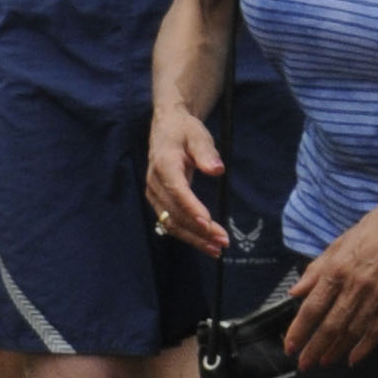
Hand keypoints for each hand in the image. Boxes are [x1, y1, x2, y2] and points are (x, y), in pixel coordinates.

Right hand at [146, 104, 227, 255]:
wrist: (166, 128)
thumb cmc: (184, 131)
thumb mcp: (198, 134)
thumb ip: (206, 152)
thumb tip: (217, 170)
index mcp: (164, 165)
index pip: (177, 191)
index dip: (191, 208)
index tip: (208, 222)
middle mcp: (155, 183)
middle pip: (175, 214)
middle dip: (199, 230)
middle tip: (223, 241)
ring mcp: (154, 195)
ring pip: (172, 223)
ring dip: (194, 238)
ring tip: (217, 249)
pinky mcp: (158, 202)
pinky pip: (171, 223)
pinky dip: (188, 235)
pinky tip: (205, 242)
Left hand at [282, 203, 377, 372]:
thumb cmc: (372, 230)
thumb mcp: (337, 244)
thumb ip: (315, 271)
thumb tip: (295, 292)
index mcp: (337, 270)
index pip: (312, 308)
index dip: (299, 331)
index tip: (290, 346)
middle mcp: (355, 286)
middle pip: (330, 326)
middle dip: (314, 348)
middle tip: (304, 364)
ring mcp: (377, 295)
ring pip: (352, 332)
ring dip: (336, 350)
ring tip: (324, 361)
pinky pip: (377, 330)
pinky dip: (364, 347)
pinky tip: (352, 359)